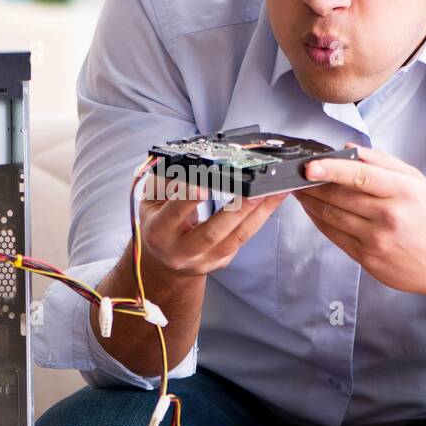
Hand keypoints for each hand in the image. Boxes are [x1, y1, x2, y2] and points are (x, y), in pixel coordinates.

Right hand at [138, 173, 289, 277]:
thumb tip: (189, 163)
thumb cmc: (159, 222)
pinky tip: (270, 203)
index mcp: (158, 231)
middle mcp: (180, 251)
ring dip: (258, 213)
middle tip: (256, 189)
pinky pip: (242, 239)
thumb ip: (166, 181)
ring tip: (274, 192)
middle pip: (211, 233)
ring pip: (235, 238)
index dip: (190, 198)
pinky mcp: (220, 262)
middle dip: (237, 209)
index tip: (206, 183)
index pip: (174, 213)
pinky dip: (259, 219)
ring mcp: (202, 261)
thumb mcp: (151, 200)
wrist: (164, 260)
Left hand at [295, 144, 425, 303]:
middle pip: (340, 196)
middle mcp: (390, 216)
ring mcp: (377, 239)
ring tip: (298, 189)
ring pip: (333, 216)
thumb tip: (349, 148)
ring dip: (310, 202)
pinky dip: (319, 220)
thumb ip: (384, 162)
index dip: (331, 169)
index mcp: (404, 192)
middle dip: (313, 184)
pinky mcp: (368, 258)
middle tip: (294, 174)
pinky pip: (335, 235)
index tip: (309, 165)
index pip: (361, 176)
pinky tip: (312, 210)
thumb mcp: (418, 182)